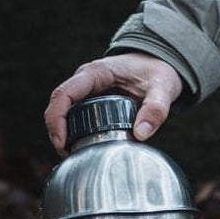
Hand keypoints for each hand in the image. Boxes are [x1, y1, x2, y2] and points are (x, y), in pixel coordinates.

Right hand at [44, 52, 182, 157]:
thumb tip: (140, 134)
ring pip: (63, 113)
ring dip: (64, 134)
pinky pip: (74, 116)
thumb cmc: (158, 70)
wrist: (160, 63)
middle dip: (57, 133)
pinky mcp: (91, 100)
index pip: (64, 94)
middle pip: (58, 107)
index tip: (62, 143)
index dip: (57, 119)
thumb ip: (156, 108)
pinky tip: (82, 148)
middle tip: (69, 156)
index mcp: (96, 73)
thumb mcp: (162, 87)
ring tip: (75, 156)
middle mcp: (85, 80)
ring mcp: (86, 90)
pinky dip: (73, 132)